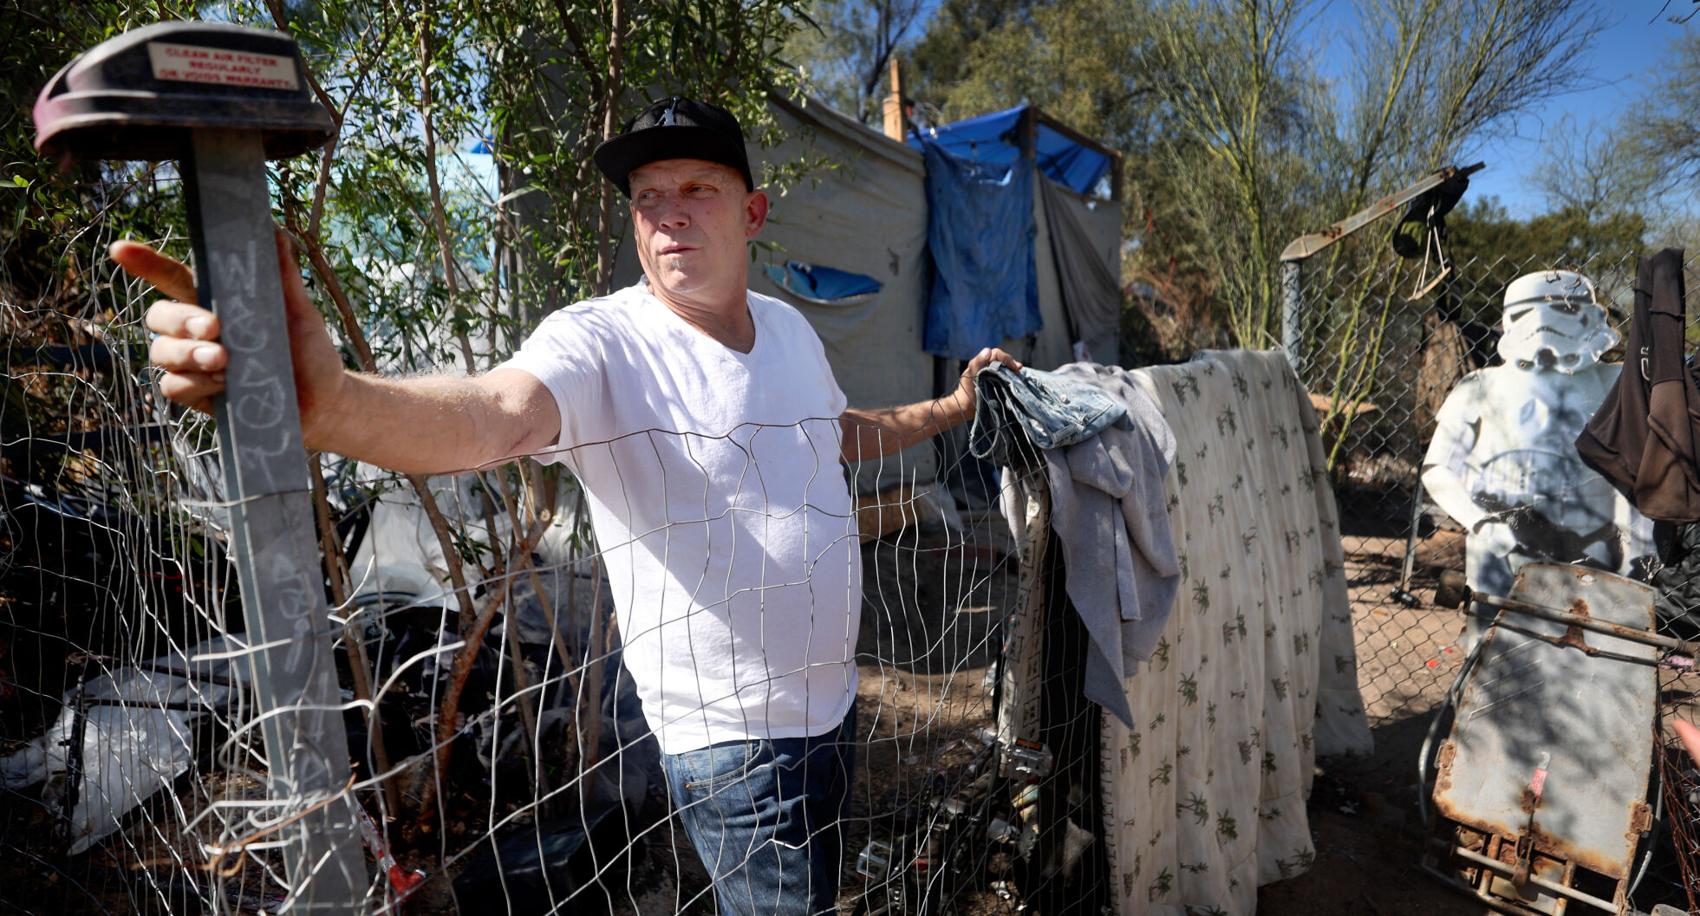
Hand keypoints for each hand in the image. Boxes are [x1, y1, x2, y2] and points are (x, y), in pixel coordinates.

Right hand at [109, 229, 349, 446]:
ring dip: (188, 354)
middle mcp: (197, 331)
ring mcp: (194, 364)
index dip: (145, 263)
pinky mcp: (199, 395)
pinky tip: (223, 385)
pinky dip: (196, 384)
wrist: (325, 401)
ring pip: (160, 352)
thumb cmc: (309, 351)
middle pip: (158, 316)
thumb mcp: (300, 312)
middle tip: (214, 328)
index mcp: (217, 301)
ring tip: (225, 361)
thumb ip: (283, 277)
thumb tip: (274, 231)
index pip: (173, 277)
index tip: (120, 250)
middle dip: (179, 320)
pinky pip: (174, 387)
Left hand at [952, 346, 1021, 415]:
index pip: (997, 354)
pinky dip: (1011, 380)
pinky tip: (1016, 383)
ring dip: (1013, 372)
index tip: (1013, 366)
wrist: (965, 407)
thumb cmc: (966, 390)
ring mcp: (993, 376)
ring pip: (1006, 370)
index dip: (1006, 358)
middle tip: (1018, 371)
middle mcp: (988, 367)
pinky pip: (1006, 379)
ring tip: (1019, 376)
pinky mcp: (996, 386)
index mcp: (983, 362)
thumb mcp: (971, 374)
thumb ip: (978, 362)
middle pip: (1003, 361)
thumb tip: (988, 350)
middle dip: (1012, 364)